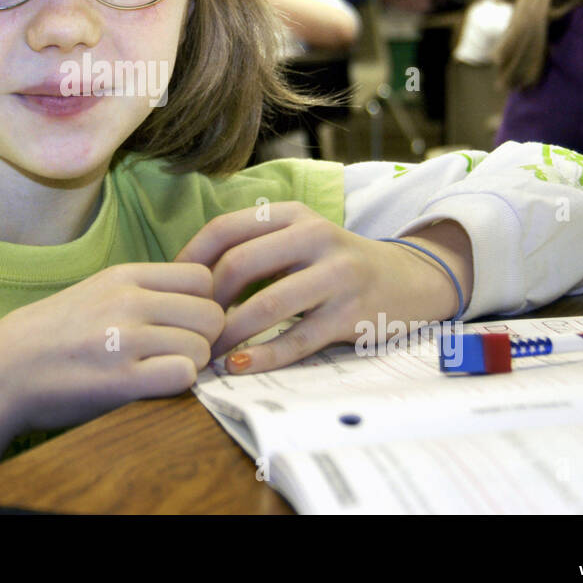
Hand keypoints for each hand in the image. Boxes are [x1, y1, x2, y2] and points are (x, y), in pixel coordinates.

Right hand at [0, 262, 222, 474]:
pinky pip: (183, 376)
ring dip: (190, 366)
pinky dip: (177, 386)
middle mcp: (127, 301)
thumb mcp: (97, 292)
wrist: (2, 371)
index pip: (202, 278)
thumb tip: (202, 299)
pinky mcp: (121, 380)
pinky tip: (153, 387)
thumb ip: (144, 291)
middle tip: (179, 355)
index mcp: (124, 276)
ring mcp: (124, 339)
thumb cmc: (53, 335)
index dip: (202, 305)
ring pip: (202, 348)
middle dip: (204, 339)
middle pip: (211, 314)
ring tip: (160, 373)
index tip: (185, 326)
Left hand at [175, 203, 471, 374]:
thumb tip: (184, 277)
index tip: (172, 288)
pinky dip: (263, 356)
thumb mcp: (300, 238)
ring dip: (229, 334)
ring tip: (206, 352)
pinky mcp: (350, 314)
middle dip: (207, 299)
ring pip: (268, 304)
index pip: (226, 228)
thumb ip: (253, 247)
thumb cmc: (336, 264)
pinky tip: (239, 367)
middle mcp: (316, 237)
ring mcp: (337, 276)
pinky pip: (297, 340)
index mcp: (293, 214)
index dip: (191, 259)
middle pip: (241, 263)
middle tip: (189, 325)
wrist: (410, 280)